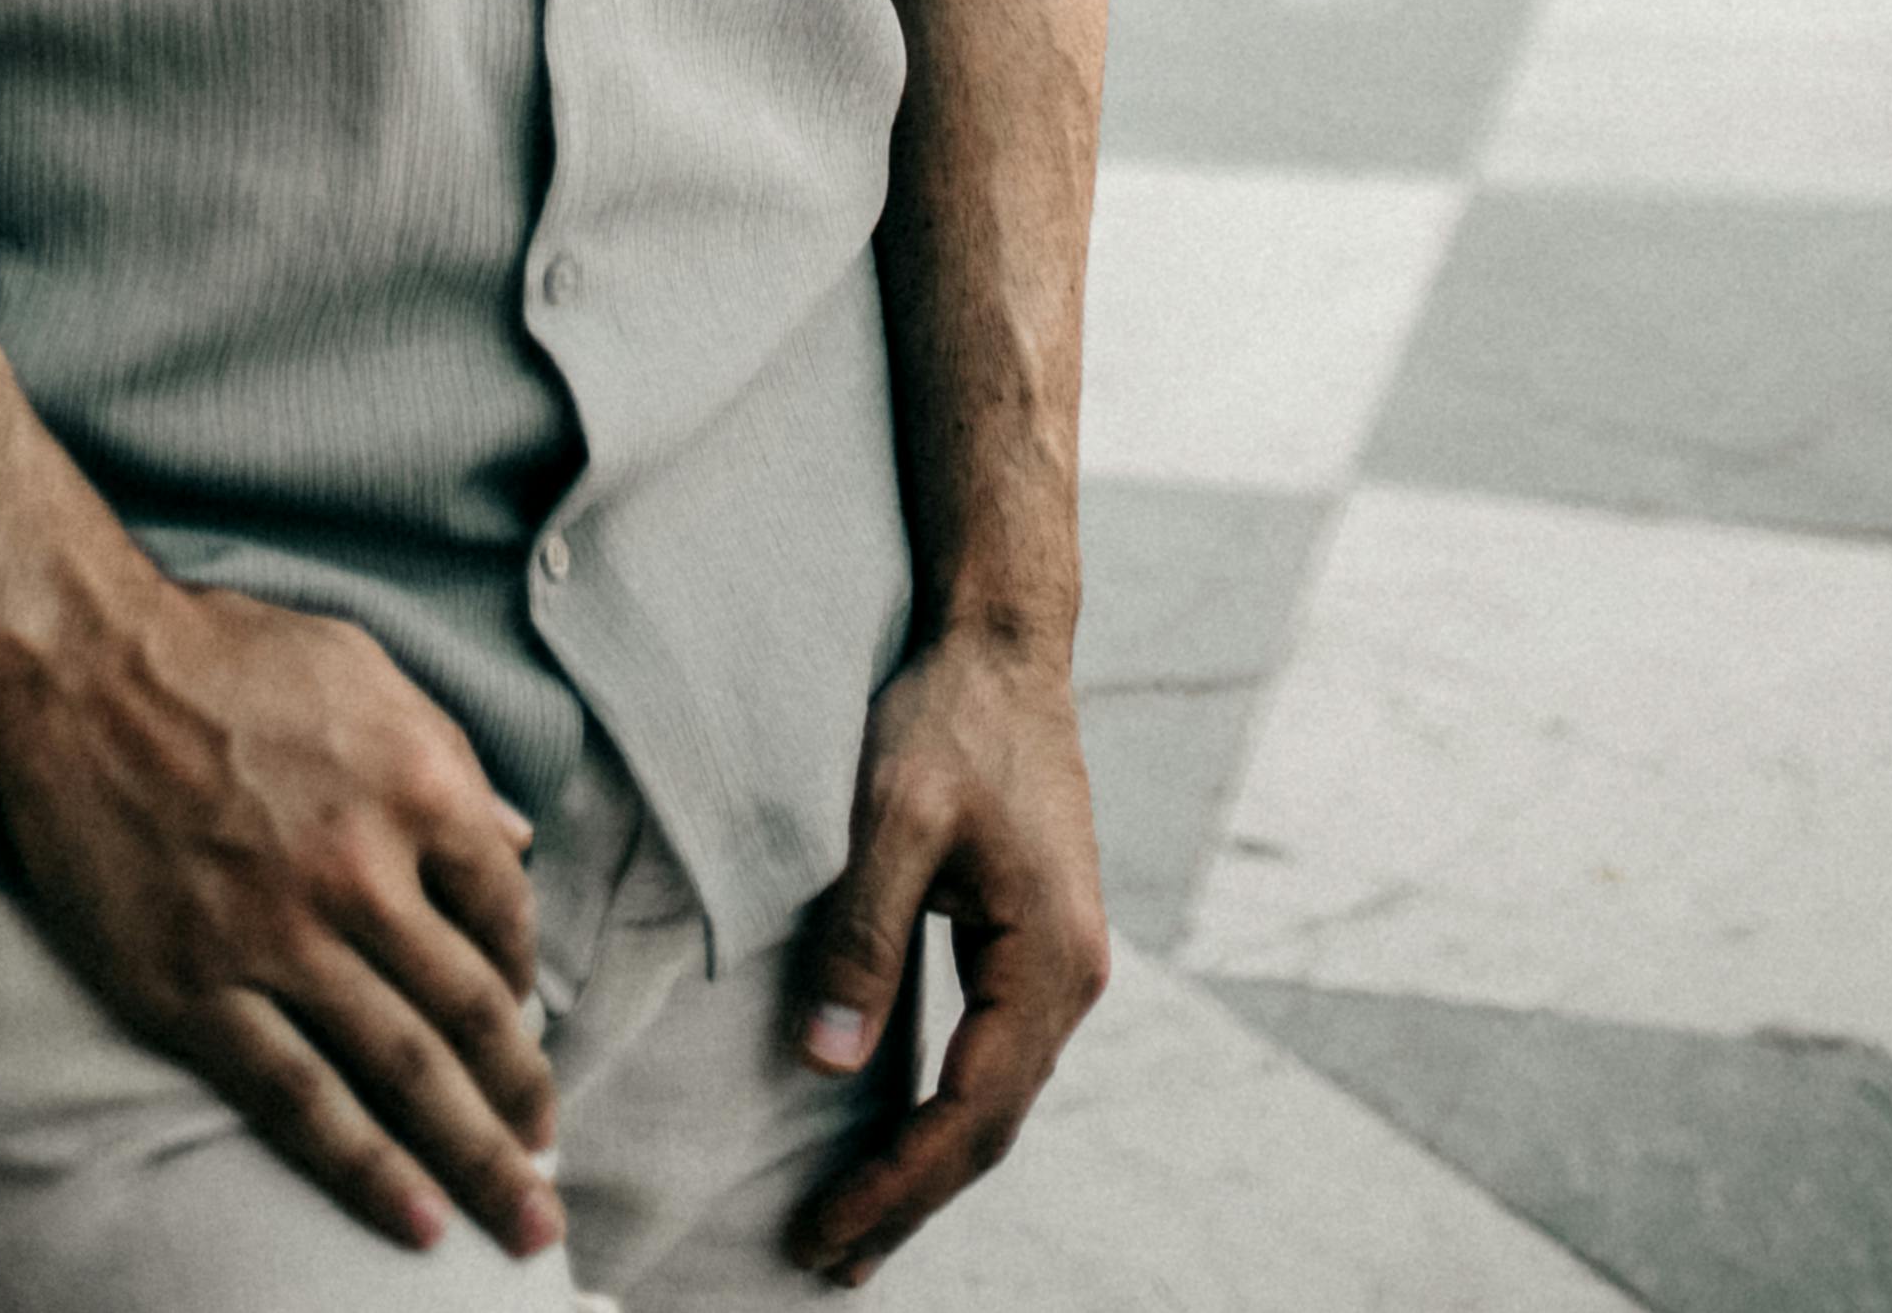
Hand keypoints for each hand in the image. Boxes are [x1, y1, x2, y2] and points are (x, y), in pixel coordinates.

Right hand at [0, 573, 565, 1261]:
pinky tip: (416, 1217)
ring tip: (520, 1223)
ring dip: (473, 1157)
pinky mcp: (198, 991)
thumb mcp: (363, 670)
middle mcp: (364, 871)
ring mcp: (280, 939)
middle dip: (523, 1104)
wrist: (82, 664)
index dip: (527, 979)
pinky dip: (365, 1170)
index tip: (524, 1026)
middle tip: (551, 1175)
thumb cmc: (227, 654)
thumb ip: (447, 759)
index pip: (505, 912)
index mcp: (418, 784)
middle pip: (472, 1015)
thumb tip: (516, 838)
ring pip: (403, 1074)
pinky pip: (299, 1100)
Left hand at [783, 632, 1111, 1285]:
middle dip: (909, 1199)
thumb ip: (863, 939)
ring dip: (926, 1165)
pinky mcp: (1035, 942)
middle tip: (824, 1259)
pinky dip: (944, 1109)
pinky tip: (899, 1133)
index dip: (894, 1184)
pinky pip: (994, 1056)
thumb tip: (825, 1063)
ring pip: (996, 1098)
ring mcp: (1060, 961)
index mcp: (1050, 959)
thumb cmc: (949, 716)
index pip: (969, 1113)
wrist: (1004, 640)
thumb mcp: (892, 816)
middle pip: (990, 1126)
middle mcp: (1071, 976)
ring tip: (853, 1226)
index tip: (820, 1233)